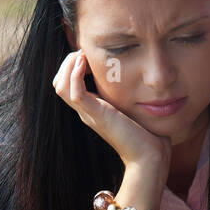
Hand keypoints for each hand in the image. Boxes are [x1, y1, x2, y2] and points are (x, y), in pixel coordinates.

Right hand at [52, 49, 171, 173]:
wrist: (149, 157)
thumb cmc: (147, 134)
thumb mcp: (135, 107)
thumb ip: (130, 92)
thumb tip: (140, 76)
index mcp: (93, 109)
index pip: (68, 84)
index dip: (74, 65)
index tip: (91, 53)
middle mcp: (86, 111)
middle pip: (59, 83)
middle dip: (68, 62)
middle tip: (85, 52)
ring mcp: (89, 113)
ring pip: (61, 85)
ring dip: (69, 65)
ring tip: (83, 55)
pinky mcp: (95, 114)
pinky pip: (74, 91)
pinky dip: (75, 73)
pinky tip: (85, 61)